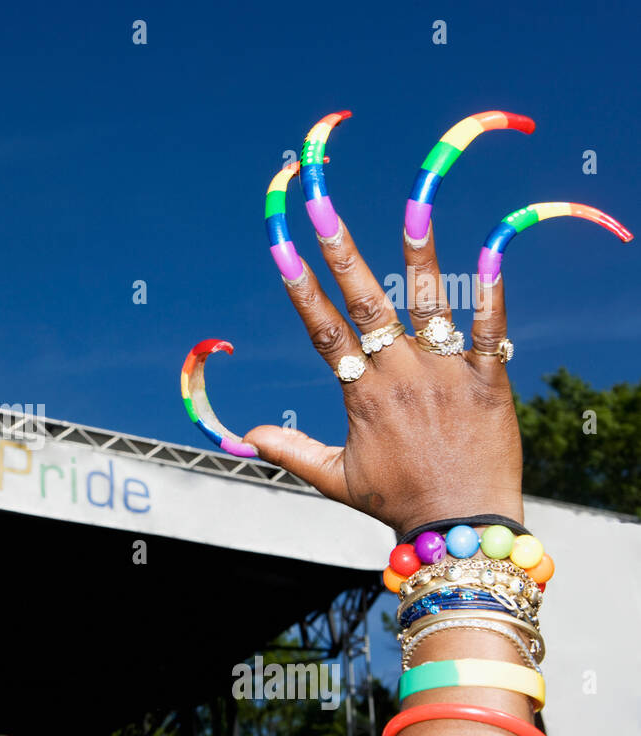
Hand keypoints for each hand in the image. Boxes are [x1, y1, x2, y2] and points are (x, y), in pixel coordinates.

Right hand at [243, 219, 523, 535]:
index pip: (323, 329)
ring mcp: (446, 375)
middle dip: (340, 252)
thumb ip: (289, 450)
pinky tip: (491, 252)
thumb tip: (243, 435)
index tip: (282, 248)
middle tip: (322, 208)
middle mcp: (400, 376)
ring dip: (418, 255)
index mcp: (361, 394)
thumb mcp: (334, 478)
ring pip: (429, 305)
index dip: (300, 286)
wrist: (459, 527)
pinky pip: (491, 332)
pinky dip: (491, 294)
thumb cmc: (397, 504)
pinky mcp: (490, 382)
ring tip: (412, 208)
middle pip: (365, 304)